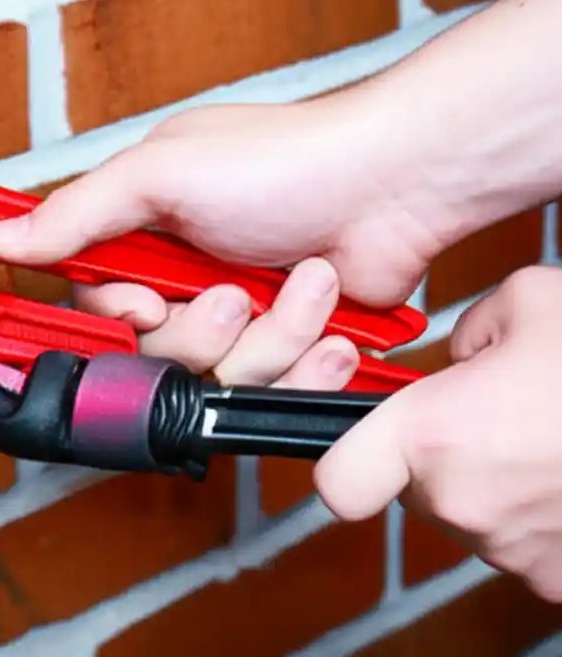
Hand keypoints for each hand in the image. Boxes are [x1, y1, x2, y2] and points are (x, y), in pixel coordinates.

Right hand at [0, 97, 448, 385]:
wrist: (395, 186)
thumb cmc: (288, 161)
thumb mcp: (162, 171)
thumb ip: (78, 213)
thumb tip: (4, 239)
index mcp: (140, 232)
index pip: (91, 303)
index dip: (116, 319)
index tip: (147, 305)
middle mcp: (181, 278)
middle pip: (152, 356)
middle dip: (202, 333)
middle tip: (233, 295)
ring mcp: (234, 317)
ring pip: (216, 378)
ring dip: (271, 336)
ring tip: (306, 284)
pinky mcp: (285, 349)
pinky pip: (272, 391)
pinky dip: (308, 363)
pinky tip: (331, 326)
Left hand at [316, 266, 561, 601]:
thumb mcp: (527, 300)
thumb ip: (463, 332)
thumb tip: (454, 360)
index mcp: (433, 435)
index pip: (338, 483)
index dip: (346, 459)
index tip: (365, 442)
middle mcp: (462, 503)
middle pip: (413, 491)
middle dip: (441, 455)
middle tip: (498, 417)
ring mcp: (512, 550)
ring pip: (471, 515)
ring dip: (495, 482)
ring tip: (548, 439)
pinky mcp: (555, 579)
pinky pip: (523, 543)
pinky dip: (538, 514)